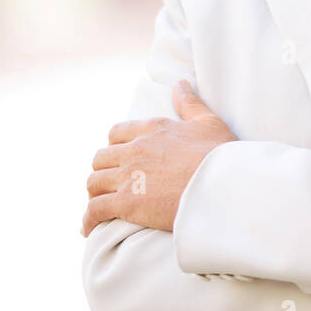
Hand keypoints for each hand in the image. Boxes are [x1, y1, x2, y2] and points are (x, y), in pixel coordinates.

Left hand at [81, 80, 236, 236]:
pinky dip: (88, 219)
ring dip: (94, 193)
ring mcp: (128, 176)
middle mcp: (134, 149)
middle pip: (101, 158)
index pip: (117, 134)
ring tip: (98, 205)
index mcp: (151, 129)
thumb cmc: (220, 156)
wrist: (222, 186)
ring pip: (94, 182)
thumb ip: (189, 103)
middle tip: (108, 184)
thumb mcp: (207, 122)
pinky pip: (95, 210)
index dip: (115, 147)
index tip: (118, 158)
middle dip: (102, 170)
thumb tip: (179, 83)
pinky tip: (88, 228)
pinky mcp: (126, 202)